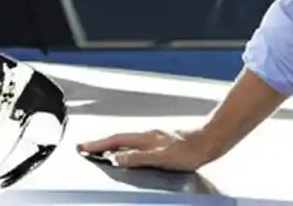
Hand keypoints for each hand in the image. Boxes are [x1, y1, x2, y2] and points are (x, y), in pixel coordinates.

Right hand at [77, 128, 215, 171]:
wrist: (210, 141)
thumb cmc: (190, 150)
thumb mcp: (161, 157)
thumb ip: (138, 157)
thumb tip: (116, 158)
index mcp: (145, 137)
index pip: (115, 140)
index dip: (98, 144)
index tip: (82, 147)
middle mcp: (148, 134)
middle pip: (118, 138)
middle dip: (100, 143)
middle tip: (85, 148)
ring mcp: (155, 137)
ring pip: (127, 139)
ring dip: (112, 144)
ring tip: (100, 151)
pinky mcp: (162, 141)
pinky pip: (137, 143)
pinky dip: (125, 146)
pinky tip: (129, 152)